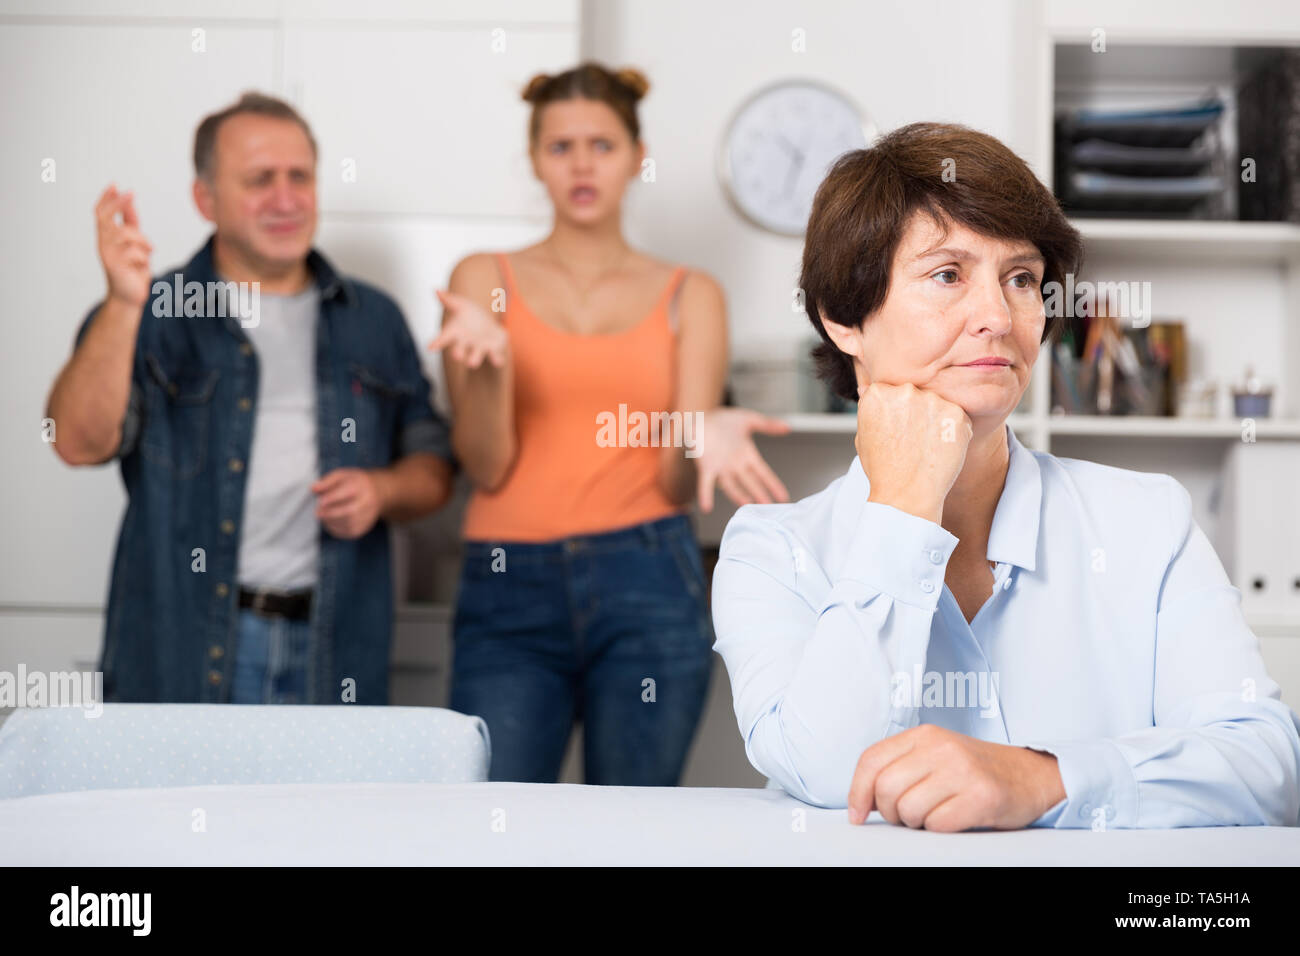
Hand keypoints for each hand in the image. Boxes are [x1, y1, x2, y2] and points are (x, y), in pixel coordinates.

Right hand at [94, 185, 152, 308]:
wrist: (130, 296)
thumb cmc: (133, 269)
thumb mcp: (135, 243)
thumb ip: (131, 223)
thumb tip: (130, 200)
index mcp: (106, 237)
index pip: (101, 213)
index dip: (106, 199)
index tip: (114, 184)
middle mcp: (103, 244)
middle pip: (106, 217)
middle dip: (118, 203)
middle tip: (131, 193)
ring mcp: (107, 255)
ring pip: (126, 234)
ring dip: (143, 241)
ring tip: (149, 253)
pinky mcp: (114, 267)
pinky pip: (133, 253)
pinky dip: (143, 258)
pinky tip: (142, 268)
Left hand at [311, 468, 384, 538]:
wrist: (378, 492)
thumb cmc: (356, 483)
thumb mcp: (342, 475)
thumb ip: (327, 481)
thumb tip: (314, 488)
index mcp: (361, 486)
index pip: (347, 493)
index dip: (332, 499)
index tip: (320, 501)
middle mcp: (367, 501)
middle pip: (350, 511)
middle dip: (331, 514)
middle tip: (318, 512)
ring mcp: (368, 516)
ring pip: (349, 524)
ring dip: (332, 522)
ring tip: (323, 517)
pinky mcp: (365, 527)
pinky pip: (349, 532)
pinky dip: (337, 530)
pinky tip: (330, 523)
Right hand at [428, 289, 508, 368]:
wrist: (487, 327)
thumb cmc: (470, 316)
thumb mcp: (461, 304)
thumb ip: (449, 300)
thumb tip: (436, 290)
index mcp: (455, 333)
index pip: (444, 338)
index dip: (437, 342)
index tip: (429, 347)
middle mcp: (465, 344)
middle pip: (458, 352)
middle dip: (458, 354)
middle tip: (457, 356)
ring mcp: (479, 349)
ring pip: (474, 358)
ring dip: (474, 359)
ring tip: (472, 362)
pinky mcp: (493, 351)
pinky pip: (495, 358)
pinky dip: (497, 360)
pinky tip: (498, 361)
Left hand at [696, 407, 791, 511]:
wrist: (701, 417)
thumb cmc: (724, 421)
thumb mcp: (749, 419)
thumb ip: (768, 424)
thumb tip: (787, 427)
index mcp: (747, 455)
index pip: (763, 473)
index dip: (773, 484)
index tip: (783, 497)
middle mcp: (735, 465)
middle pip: (750, 481)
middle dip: (759, 493)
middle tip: (768, 506)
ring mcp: (721, 468)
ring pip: (731, 485)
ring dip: (737, 495)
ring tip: (745, 504)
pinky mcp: (705, 466)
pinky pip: (706, 483)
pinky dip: (706, 494)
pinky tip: (707, 507)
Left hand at [847, 723, 1065, 831]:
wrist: (1031, 775)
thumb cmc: (975, 770)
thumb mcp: (935, 755)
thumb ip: (900, 767)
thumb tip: (861, 801)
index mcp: (924, 735)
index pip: (871, 760)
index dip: (857, 792)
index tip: (859, 815)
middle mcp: (941, 747)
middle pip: (886, 789)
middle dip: (889, 813)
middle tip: (907, 816)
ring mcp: (963, 770)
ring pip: (908, 809)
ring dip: (915, 823)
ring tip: (934, 815)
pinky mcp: (982, 796)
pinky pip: (937, 824)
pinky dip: (939, 829)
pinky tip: (953, 818)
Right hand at [855, 382, 972, 523]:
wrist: (906, 496)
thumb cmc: (883, 471)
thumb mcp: (863, 436)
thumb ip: (871, 410)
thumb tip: (870, 390)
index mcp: (877, 394)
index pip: (892, 392)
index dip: (896, 413)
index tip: (897, 431)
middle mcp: (904, 391)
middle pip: (915, 395)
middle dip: (917, 413)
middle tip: (914, 442)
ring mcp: (932, 400)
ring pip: (938, 404)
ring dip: (936, 421)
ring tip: (927, 448)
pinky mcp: (956, 413)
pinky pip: (958, 417)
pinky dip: (954, 432)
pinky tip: (941, 450)